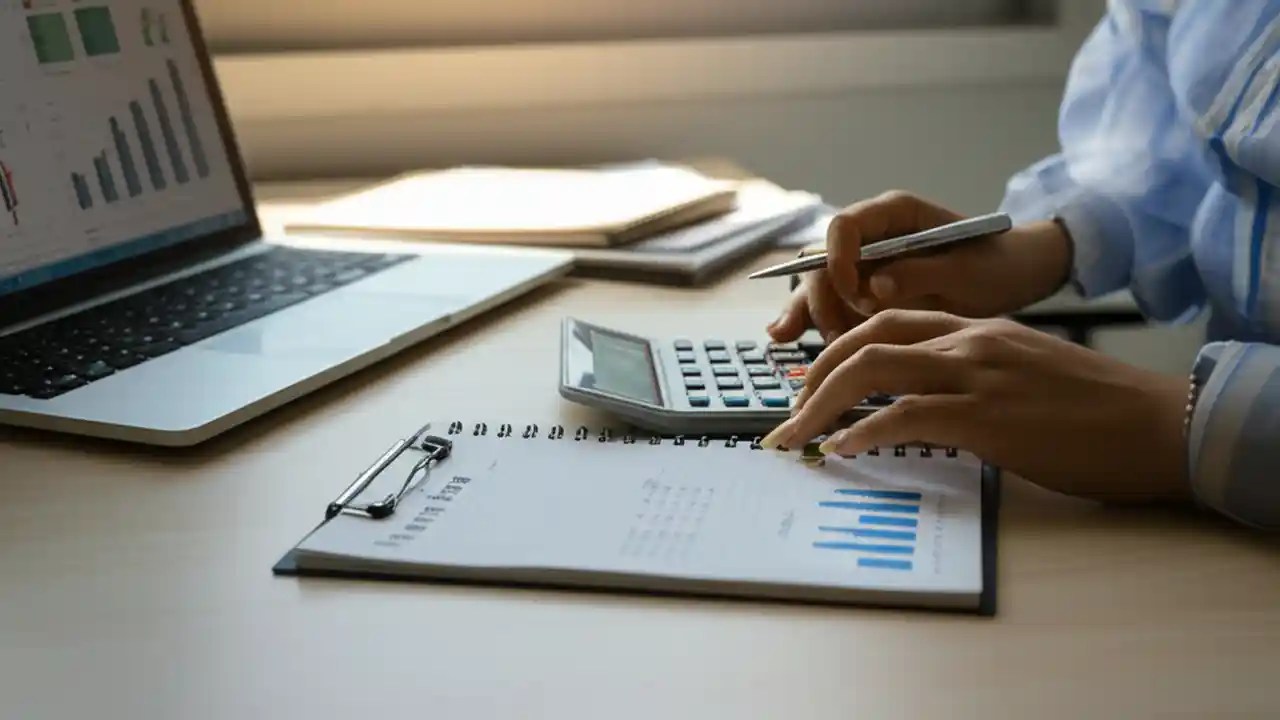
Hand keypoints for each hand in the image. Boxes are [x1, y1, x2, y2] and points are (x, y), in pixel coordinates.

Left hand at [762, 310, 1191, 502]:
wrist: (1158, 424)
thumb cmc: (1095, 410)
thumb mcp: (1023, 375)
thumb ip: (973, 378)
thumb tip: (925, 410)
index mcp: (976, 329)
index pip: (885, 323)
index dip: (837, 350)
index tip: (810, 384)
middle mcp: (968, 341)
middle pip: (864, 340)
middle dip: (813, 376)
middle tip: (788, 415)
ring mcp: (977, 375)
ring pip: (872, 370)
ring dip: (820, 405)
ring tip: (794, 437)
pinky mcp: (988, 416)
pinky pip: (907, 416)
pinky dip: (864, 430)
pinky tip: (841, 449)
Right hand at [767, 191, 1073, 343]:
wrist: (1015, 276)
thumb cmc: (997, 262)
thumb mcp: (969, 269)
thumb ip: (922, 272)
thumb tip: (875, 286)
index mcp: (894, 215)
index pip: (845, 226)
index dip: (839, 259)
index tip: (854, 294)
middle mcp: (870, 237)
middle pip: (821, 261)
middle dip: (819, 299)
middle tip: (834, 335)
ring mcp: (864, 266)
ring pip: (817, 286)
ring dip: (812, 317)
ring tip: (823, 353)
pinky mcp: (865, 294)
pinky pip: (830, 308)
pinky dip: (815, 327)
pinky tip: (798, 347)